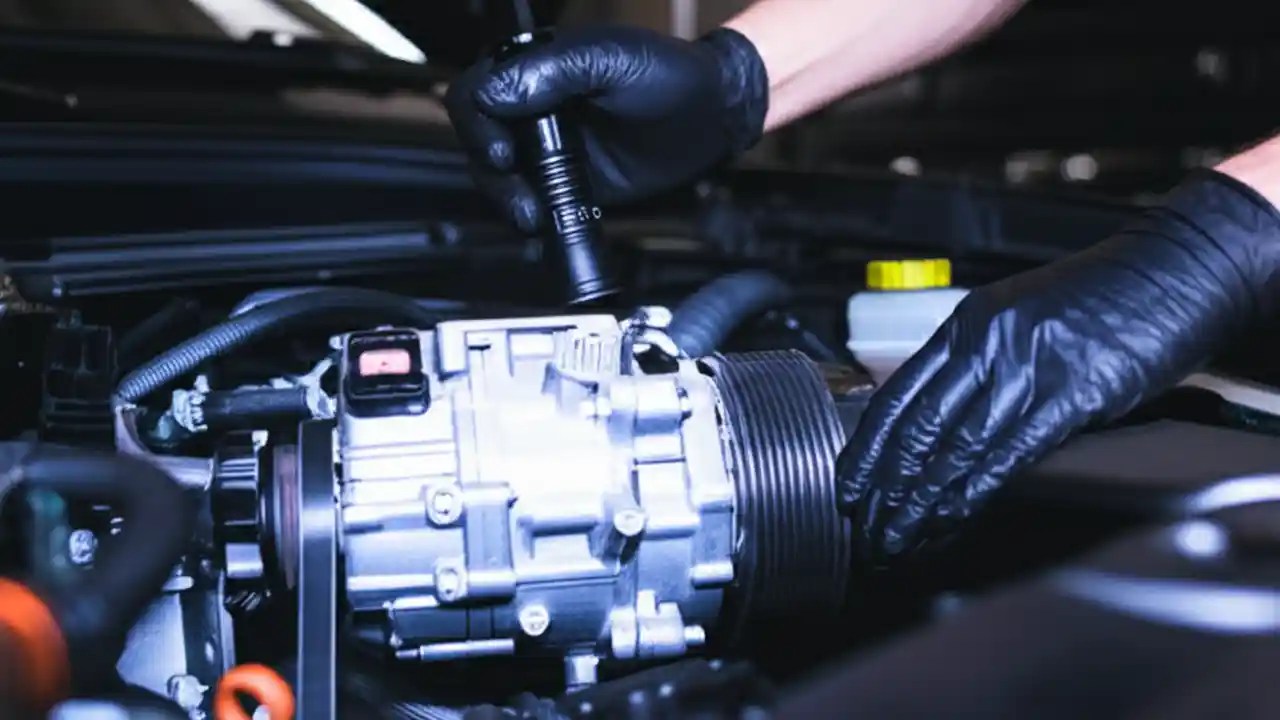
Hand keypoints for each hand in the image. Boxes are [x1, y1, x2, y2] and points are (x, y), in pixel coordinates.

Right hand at [445, 25, 767, 231]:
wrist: (712, 117)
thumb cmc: (669, 76)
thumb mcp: (610, 61)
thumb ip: (551, 72)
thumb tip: (493, 93)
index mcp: (533, 68)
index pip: (476, 91)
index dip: (478, 122)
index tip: (502, 149)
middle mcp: (532, 107)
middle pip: (477, 138)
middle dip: (489, 166)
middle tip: (515, 184)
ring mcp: (546, 148)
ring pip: (496, 176)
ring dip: (506, 196)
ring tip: (533, 213)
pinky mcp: (564, 184)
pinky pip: (529, 201)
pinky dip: (529, 213)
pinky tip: (544, 218)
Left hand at [838, 170, 1279, 564]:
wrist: (1176, 267)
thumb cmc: (1103, 295)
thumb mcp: (1020, 316)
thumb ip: (979, 363)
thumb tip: (940, 417)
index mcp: (968, 324)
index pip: (898, 394)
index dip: (867, 447)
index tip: (848, 484)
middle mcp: (987, 344)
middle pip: (917, 427)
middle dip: (883, 486)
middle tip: (863, 527)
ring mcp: (1028, 368)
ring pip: (955, 448)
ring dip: (920, 502)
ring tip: (897, 538)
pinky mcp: (1073, 393)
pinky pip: (1009, 453)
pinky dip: (973, 492)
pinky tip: (950, 520)